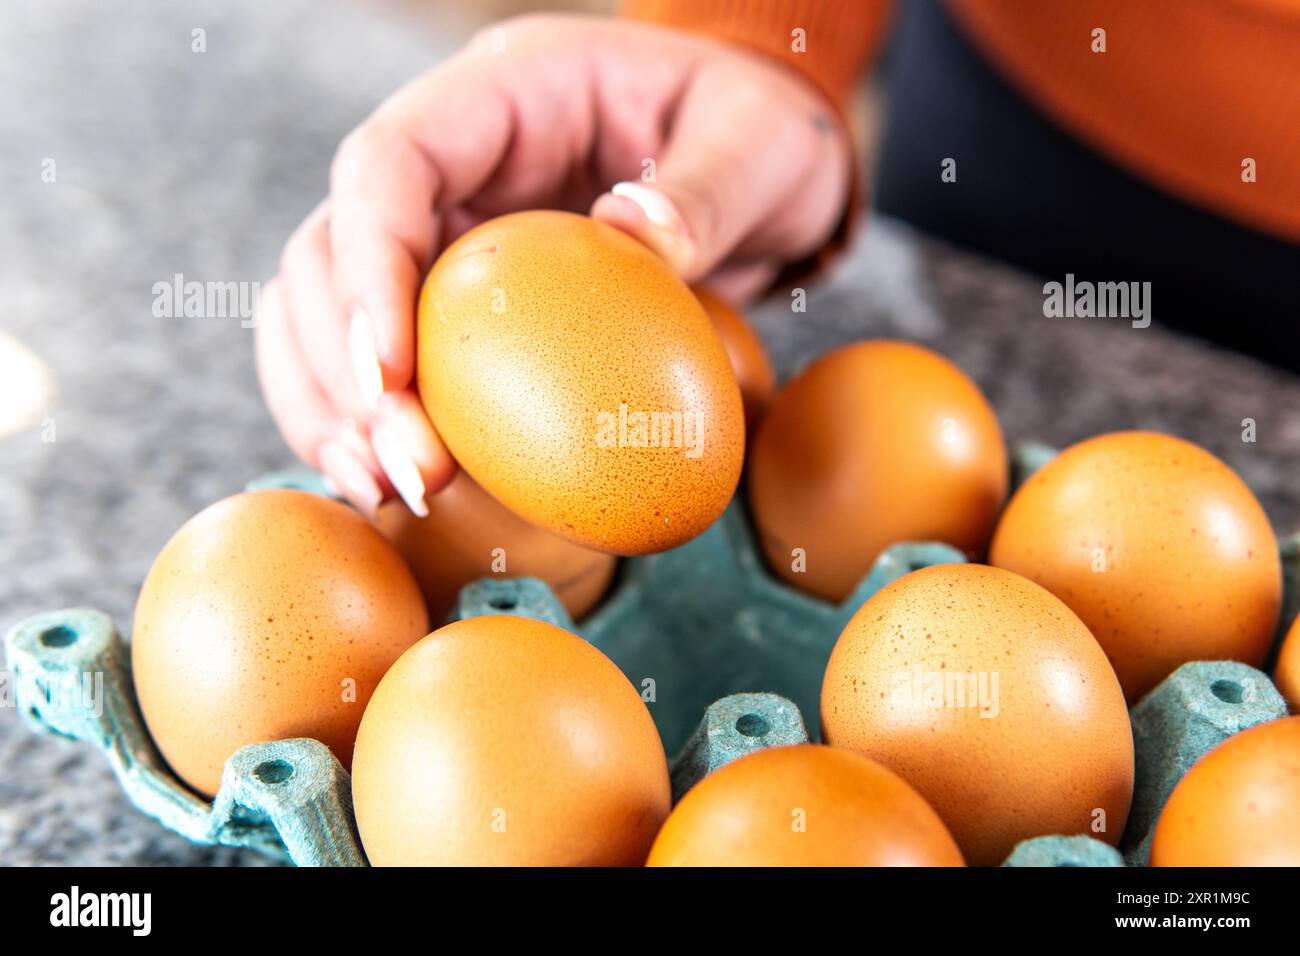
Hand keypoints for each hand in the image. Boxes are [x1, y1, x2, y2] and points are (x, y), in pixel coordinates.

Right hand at [256, 12, 851, 515]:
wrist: (762, 175)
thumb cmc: (760, 137)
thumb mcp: (762, 144)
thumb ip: (707, 189)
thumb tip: (633, 235)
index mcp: (505, 95)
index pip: (391, 161)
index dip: (369, 264)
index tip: (393, 373)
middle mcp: (452, 161)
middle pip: (330, 248)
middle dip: (344, 365)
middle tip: (406, 468)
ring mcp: (443, 230)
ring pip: (321, 308)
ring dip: (331, 405)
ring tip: (383, 491)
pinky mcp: (456, 301)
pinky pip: (380, 358)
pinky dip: (368, 422)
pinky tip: (394, 488)